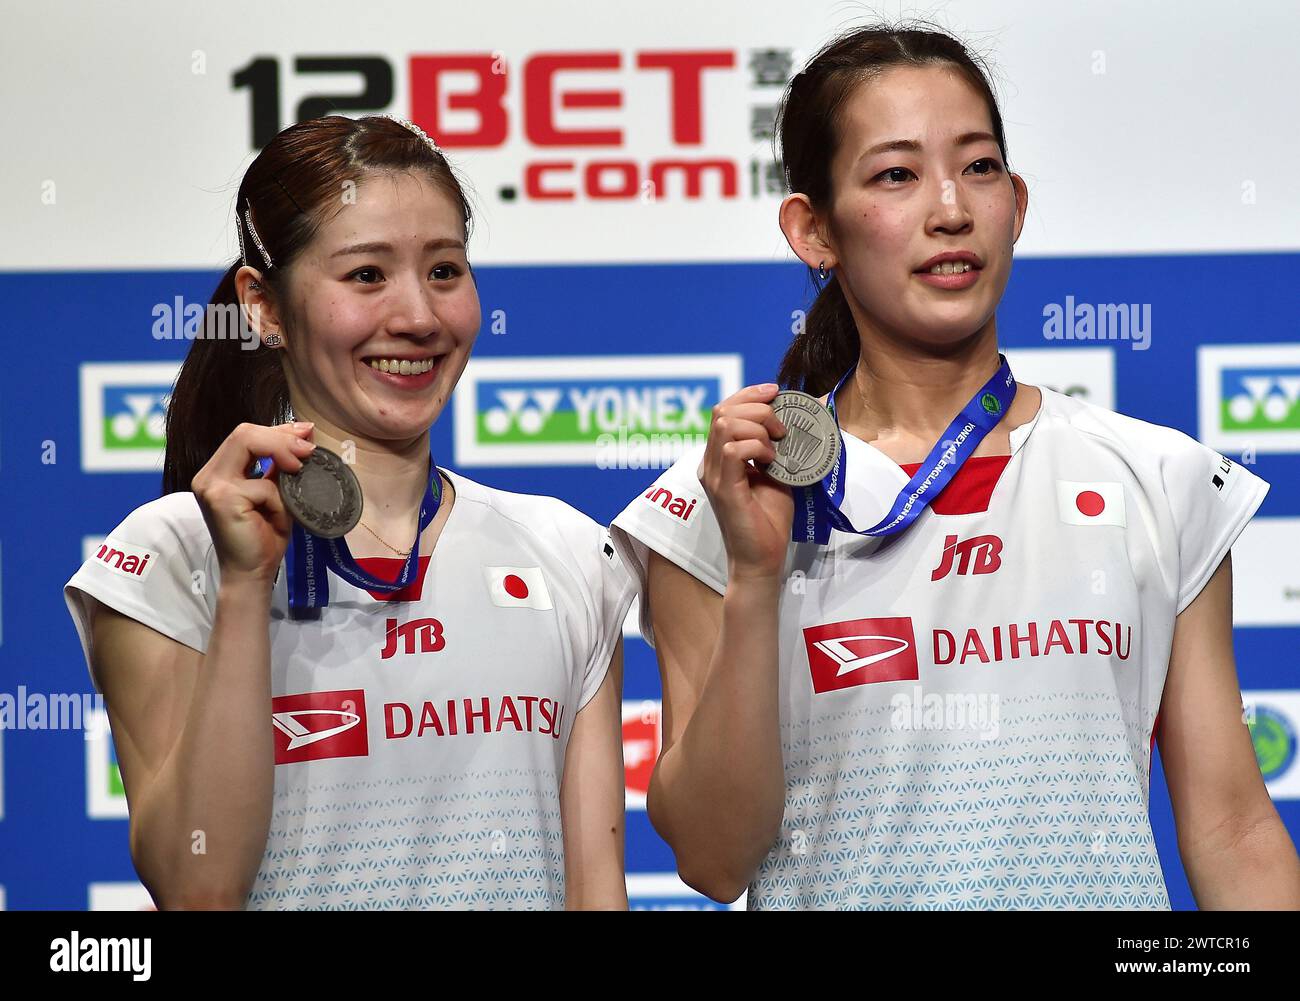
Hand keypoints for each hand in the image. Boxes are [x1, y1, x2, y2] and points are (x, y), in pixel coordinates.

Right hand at [191, 421, 316, 585]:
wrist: (252, 574)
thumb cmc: (265, 536)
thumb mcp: (276, 493)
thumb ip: (280, 465)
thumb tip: (304, 433)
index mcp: (217, 471)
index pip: (245, 435)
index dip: (277, 430)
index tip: (306, 433)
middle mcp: (207, 475)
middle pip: (243, 432)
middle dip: (281, 436)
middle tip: (309, 448)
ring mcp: (211, 485)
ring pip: (248, 444)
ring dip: (281, 457)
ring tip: (299, 473)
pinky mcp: (222, 499)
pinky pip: (263, 485)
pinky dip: (279, 500)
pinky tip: (278, 517)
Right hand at [697, 384, 793, 580]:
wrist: (762, 558)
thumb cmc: (768, 520)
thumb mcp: (775, 474)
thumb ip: (775, 449)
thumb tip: (793, 421)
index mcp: (718, 458)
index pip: (722, 410)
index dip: (748, 394)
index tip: (775, 392)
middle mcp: (710, 463)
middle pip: (722, 411)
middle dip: (757, 408)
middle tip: (781, 428)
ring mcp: (714, 476)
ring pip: (725, 425)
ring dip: (758, 427)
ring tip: (776, 445)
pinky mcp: (723, 489)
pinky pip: (732, 451)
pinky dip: (756, 447)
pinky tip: (770, 460)